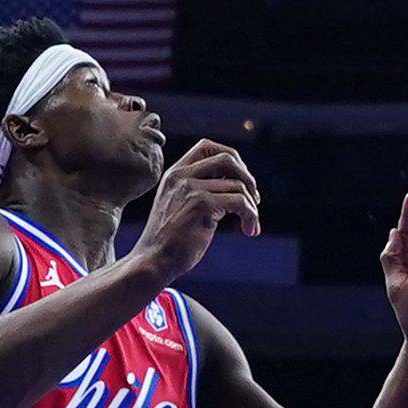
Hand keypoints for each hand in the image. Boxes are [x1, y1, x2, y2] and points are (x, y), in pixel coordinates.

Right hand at [132, 139, 262, 280]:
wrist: (153, 261)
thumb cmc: (171, 239)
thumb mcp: (180, 204)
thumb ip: (199, 188)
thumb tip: (237, 181)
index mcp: (175, 173)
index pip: (207, 146)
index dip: (231, 158)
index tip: (240, 181)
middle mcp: (181, 175)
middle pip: (227, 158)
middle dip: (248, 177)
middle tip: (254, 199)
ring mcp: (190, 188)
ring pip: (238, 185)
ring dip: (252, 206)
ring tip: (251, 224)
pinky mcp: (200, 204)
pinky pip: (239, 202)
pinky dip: (251, 216)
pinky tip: (249, 230)